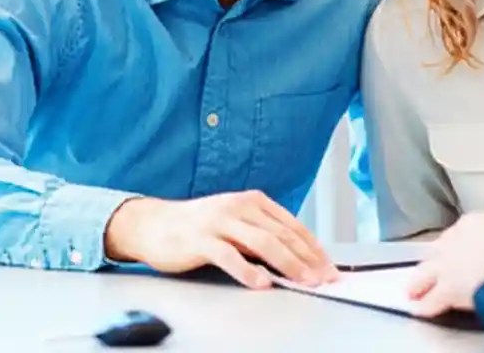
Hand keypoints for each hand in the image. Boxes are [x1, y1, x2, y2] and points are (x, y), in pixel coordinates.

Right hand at [103, 191, 338, 289]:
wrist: (154, 224)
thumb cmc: (199, 227)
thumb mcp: (236, 223)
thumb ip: (262, 234)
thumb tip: (297, 259)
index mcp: (253, 201)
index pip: (292, 226)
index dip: (314, 248)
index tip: (330, 268)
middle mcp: (239, 207)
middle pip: (282, 234)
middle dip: (308, 259)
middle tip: (324, 278)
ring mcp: (220, 221)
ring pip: (262, 243)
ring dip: (288, 264)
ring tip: (303, 281)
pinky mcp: (201, 239)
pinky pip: (229, 256)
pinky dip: (247, 270)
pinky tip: (261, 283)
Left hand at [407, 212, 483, 317]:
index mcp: (475, 222)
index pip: (457, 235)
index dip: (456, 247)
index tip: (457, 253)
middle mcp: (457, 240)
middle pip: (436, 252)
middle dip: (433, 263)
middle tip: (429, 272)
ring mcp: (450, 264)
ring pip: (425, 274)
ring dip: (419, 283)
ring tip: (414, 291)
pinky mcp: (450, 289)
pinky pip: (432, 300)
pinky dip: (426, 305)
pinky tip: (421, 309)